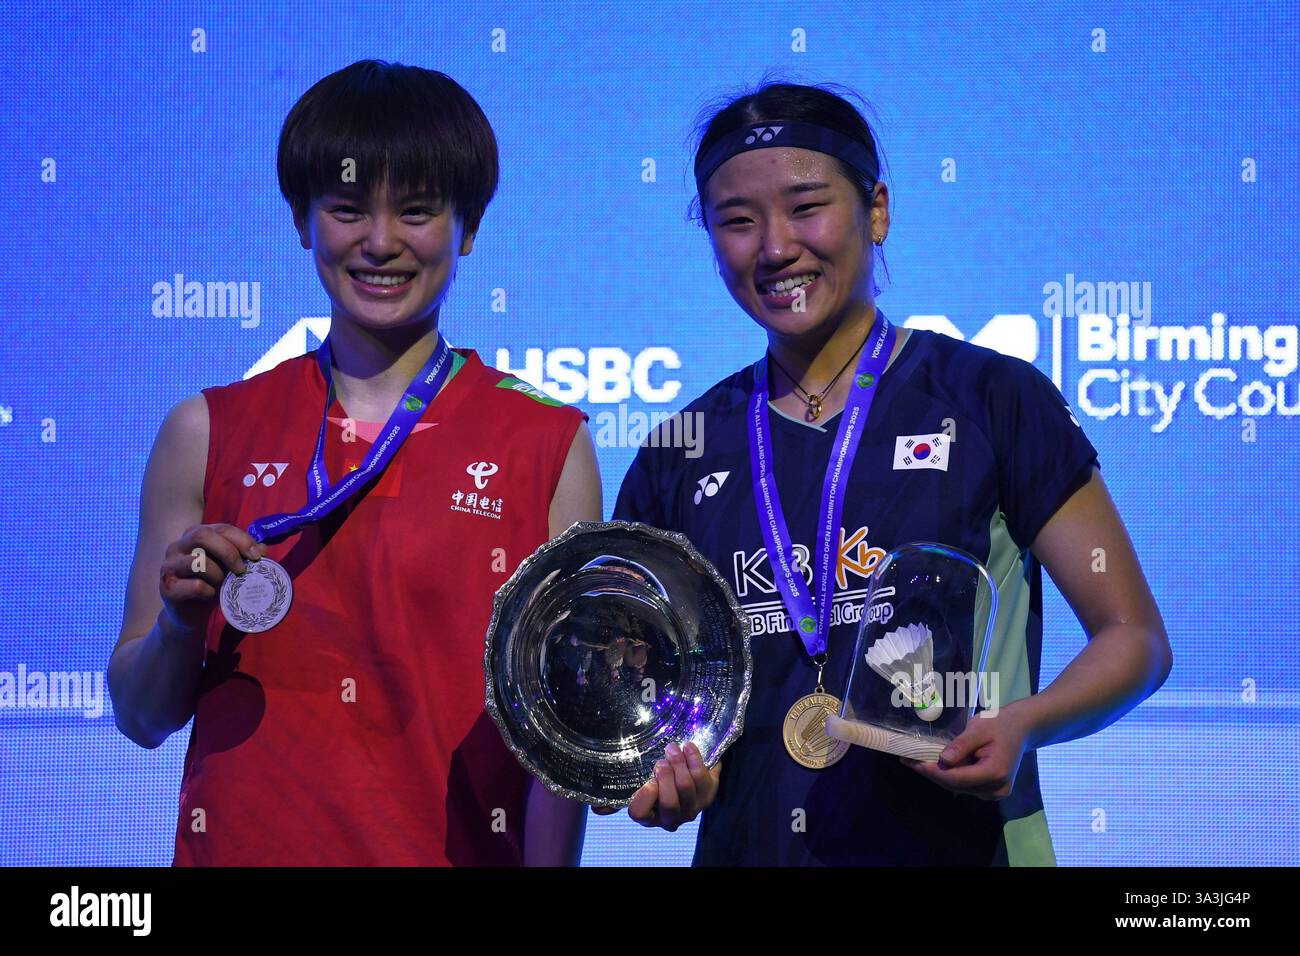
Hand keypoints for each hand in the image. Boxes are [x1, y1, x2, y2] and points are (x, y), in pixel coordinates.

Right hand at [159, 523, 265, 634]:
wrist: (191, 614)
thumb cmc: (213, 585)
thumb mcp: (231, 568)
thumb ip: (246, 556)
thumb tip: (263, 549)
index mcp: (195, 535)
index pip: (220, 528)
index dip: (241, 539)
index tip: (257, 556)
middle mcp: (178, 546)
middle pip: (202, 536)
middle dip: (228, 551)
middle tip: (242, 569)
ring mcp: (169, 565)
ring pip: (197, 561)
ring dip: (218, 574)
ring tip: (224, 585)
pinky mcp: (167, 587)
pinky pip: (194, 585)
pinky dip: (209, 591)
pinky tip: (210, 595)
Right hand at [592, 742, 719, 830]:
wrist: (688, 773)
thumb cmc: (658, 782)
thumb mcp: (637, 787)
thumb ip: (616, 797)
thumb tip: (596, 808)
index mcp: (649, 816)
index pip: (640, 814)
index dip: (644, 798)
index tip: (647, 780)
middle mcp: (671, 817)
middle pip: (670, 802)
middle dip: (666, 777)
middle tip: (662, 760)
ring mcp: (692, 807)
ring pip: (687, 788)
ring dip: (680, 764)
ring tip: (673, 749)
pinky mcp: (708, 794)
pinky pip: (703, 778)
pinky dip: (695, 759)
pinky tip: (688, 747)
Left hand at [901, 703, 1033, 799]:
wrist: (1022, 728)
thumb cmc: (1000, 723)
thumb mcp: (979, 728)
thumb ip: (962, 745)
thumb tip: (943, 760)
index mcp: (995, 772)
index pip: (957, 778)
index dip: (933, 771)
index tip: (912, 762)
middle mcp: (996, 789)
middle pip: (955, 785)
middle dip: (930, 773)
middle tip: (907, 760)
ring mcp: (994, 793)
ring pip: (958, 787)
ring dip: (937, 775)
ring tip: (915, 761)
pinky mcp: (991, 791)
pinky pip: (965, 785)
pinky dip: (949, 775)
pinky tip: (933, 764)